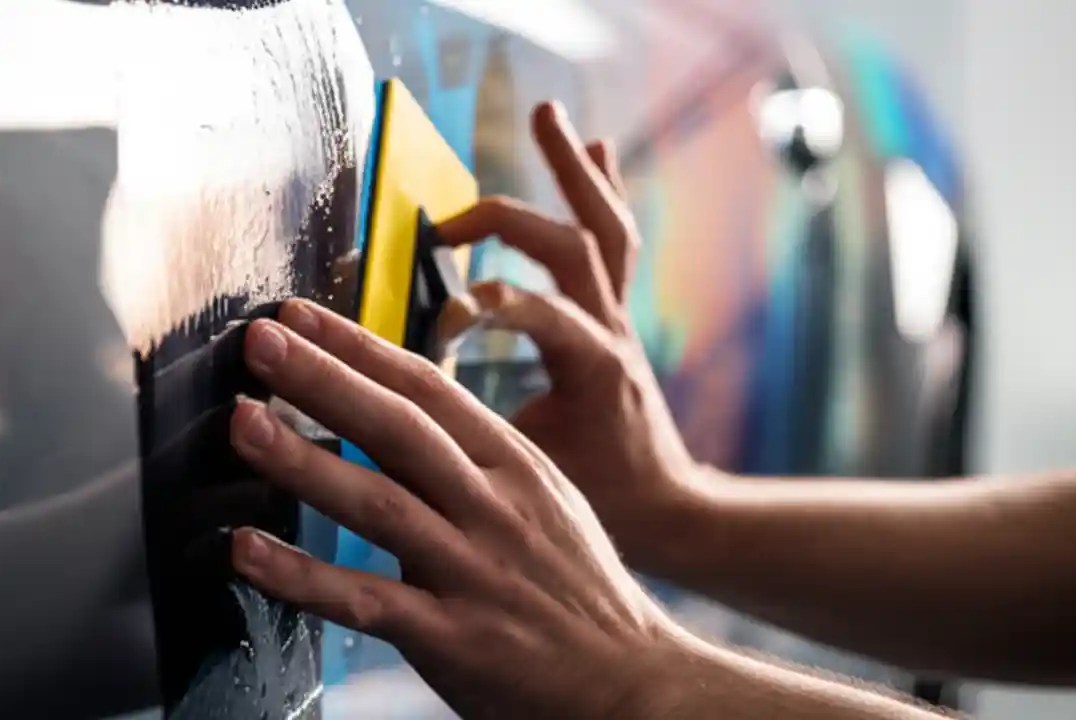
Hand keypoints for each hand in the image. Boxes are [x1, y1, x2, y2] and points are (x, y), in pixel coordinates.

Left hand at [227, 300, 693, 719]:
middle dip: (325, 378)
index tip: (300, 314)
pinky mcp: (455, 638)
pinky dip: (302, 576)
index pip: (429, 389)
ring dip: (304, 462)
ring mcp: (474, 570)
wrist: (636, 683)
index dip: (359, 346)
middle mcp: (494, 507)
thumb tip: (409, 409)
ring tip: (242, 424)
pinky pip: (366, 601)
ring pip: (379, 504)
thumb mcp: (547, 500)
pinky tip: (247, 551)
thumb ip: (480, 457)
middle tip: (259, 339)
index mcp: (516, 465)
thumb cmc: (580, 589)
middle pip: (399, 428)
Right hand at [437, 102, 711, 568]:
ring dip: (574, 168)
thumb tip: (406, 406)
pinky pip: (614, 240)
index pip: (537, 311)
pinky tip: (595, 147)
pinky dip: (601, 190)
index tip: (438, 323)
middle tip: (448, 222)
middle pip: (572, 244)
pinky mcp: (616, 317)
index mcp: (594, 368)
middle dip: (509, 219)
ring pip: (605, 226)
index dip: (483, 307)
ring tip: (548, 113)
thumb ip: (475, 434)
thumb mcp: (533, 473)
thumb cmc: (601, 497)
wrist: (669, 509)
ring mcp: (619, 318)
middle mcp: (612, 331)